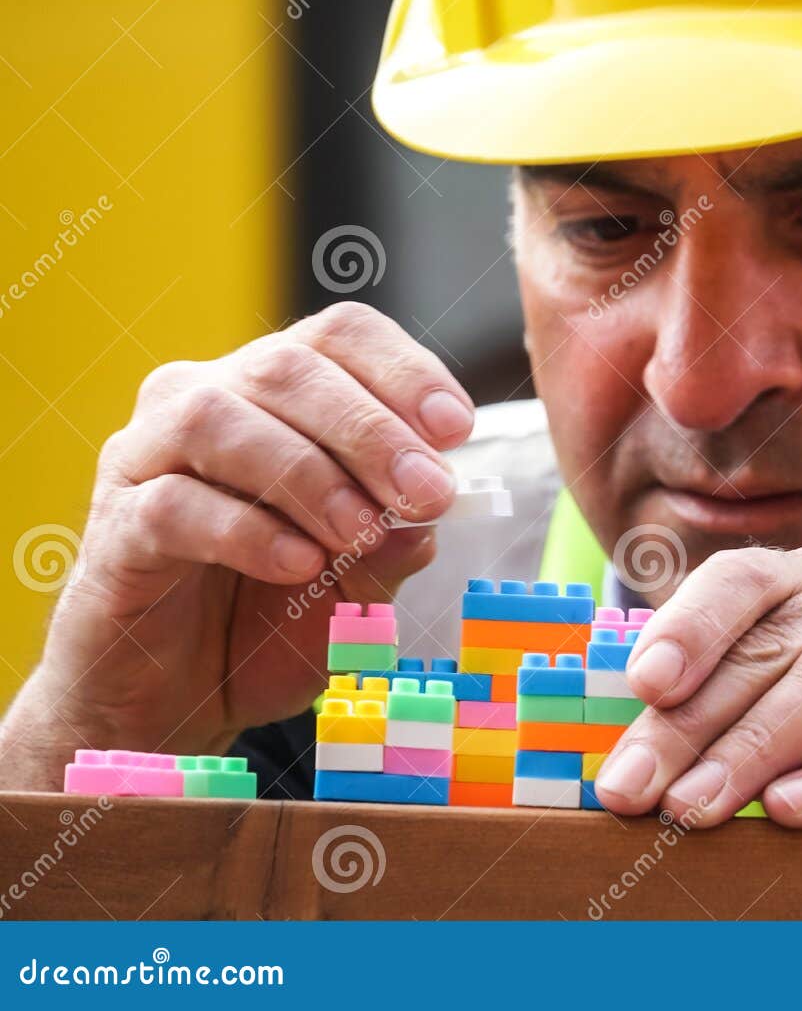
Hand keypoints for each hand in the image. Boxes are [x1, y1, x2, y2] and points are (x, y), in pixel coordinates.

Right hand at [0, 302, 472, 786]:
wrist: (182, 697)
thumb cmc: (273, 617)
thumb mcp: (361, 582)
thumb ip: (396, 541)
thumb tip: (430, 507)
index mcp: (277, 392)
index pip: (340, 336)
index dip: (404, 370)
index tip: (455, 429)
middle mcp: (206, 399)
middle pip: (286, 368)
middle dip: (371, 430)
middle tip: (427, 493)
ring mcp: (149, 457)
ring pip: (219, 419)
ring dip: (307, 475)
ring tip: (360, 534)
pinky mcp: (115, 524)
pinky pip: (172, 504)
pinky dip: (246, 531)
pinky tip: (298, 565)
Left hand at [595, 547, 801, 829]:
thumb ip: (760, 699)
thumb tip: (642, 747)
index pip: (745, 581)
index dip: (685, 627)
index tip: (635, 688)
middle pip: (773, 649)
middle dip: (690, 723)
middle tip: (629, 791)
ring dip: (752, 750)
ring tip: (693, 809)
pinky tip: (794, 812)